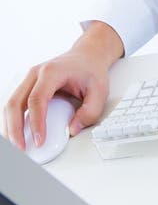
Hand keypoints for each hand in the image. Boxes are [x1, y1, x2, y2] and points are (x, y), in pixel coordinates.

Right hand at [2, 21, 123, 150]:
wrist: (87, 55)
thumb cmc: (91, 70)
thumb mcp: (100, 90)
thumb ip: (90, 112)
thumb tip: (73, 130)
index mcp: (52, 72)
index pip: (37, 99)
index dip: (36, 122)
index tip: (40, 140)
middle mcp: (36, 74)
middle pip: (15, 102)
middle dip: (15, 129)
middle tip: (21, 149)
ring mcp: (29, 79)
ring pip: (11, 104)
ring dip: (10, 127)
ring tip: (16, 146)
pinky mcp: (28, 86)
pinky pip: (15, 104)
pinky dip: (13, 121)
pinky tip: (16, 135)